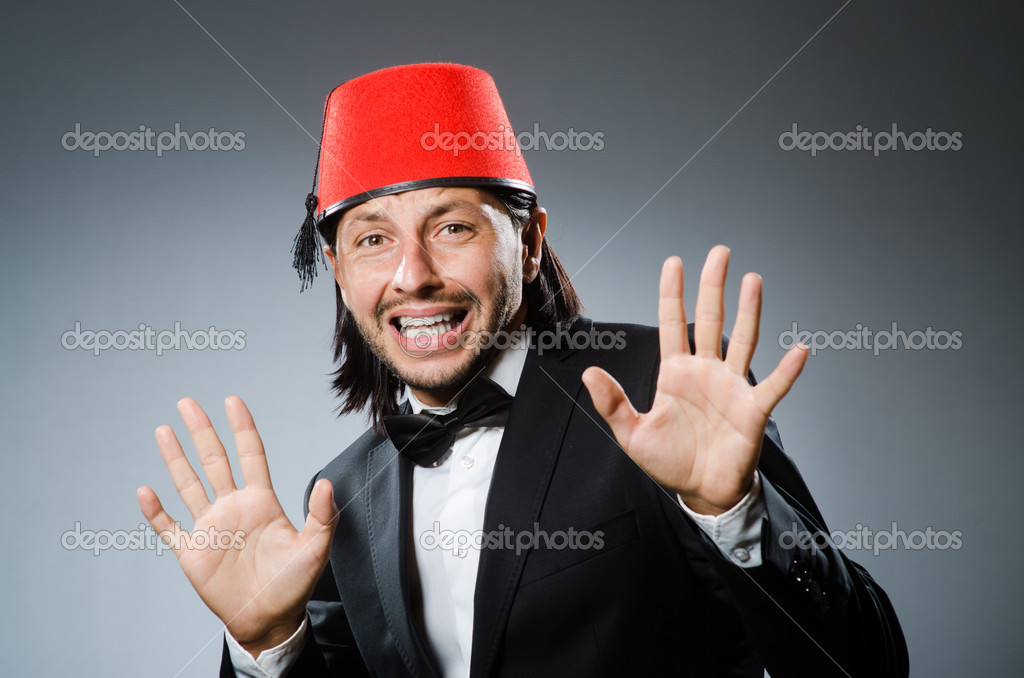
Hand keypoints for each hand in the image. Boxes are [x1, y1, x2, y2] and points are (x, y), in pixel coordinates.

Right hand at [137, 396, 337, 656]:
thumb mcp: (315, 548)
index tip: (232, 401)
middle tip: (187, 402)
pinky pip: (170, 528)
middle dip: (201, 431)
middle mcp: (233, 507)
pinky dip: (156, 512)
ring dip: (175, 459)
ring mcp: (211, 527)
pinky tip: (145, 491)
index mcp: (261, 502)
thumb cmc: (295, 584)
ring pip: (188, 484)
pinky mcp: (193, 553)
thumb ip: (321, 515)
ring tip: (164, 430)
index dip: (242, 427)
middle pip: (214, 460)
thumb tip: (327, 482)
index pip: (250, 454)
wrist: (269, 620)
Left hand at [582, 246, 807, 514]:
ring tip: (752, 279)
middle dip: (713, 286)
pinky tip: (799, 350)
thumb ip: (612, 403)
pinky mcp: (752, 410)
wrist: (701, 493)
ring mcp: (731, 387)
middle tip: (719, 252)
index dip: (672, 294)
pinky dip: (787, 371)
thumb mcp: (632, 434)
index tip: (673, 262)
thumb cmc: (669, 462)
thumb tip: (588, 373)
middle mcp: (705, 371)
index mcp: (675, 372)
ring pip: (743, 340)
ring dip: (749, 310)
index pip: (672, 323)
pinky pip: (773, 386)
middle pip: (709, 320)